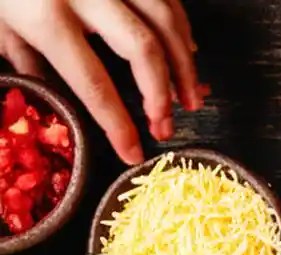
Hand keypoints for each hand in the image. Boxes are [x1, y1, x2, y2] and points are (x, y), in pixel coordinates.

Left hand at [0, 0, 205, 163]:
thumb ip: (29, 59)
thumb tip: (58, 96)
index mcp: (47, 17)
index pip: (93, 83)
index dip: (117, 124)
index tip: (133, 151)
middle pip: (144, 49)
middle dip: (162, 93)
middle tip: (166, 126)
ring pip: (167, 20)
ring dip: (185, 64)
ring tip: (191, 97)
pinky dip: (181, 29)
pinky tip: (185, 53)